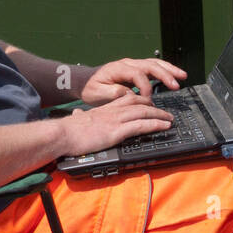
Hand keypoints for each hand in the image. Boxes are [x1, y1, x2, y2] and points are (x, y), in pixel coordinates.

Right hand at [60, 92, 174, 154]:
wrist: (62, 134)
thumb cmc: (68, 130)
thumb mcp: (77, 119)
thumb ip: (80, 116)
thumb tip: (77, 114)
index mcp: (105, 109)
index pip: (128, 99)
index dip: (141, 100)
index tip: (150, 103)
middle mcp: (113, 111)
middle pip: (140, 103)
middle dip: (155, 107)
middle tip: (166, 112)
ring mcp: (116, 120)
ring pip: (144, 112)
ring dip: (160, 115)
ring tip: (170, 119)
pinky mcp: (116, 132)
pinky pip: (140, 125)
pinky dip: (155, 125)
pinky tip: (164, 126)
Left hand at [80, 57, 186, 105]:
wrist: (86, 81)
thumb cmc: (91, 88)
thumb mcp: (97, 93)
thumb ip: (113, 92)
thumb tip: (129, 93)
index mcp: (118, 68)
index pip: (138, 74)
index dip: (145, 87)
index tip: (147, 101)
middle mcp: (128, 63)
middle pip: (150, 65)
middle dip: (165, 75)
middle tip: (176, 85)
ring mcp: (133, 65)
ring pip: (155, 63)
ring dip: (169, 69)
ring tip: (183, 76)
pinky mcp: (137, 69)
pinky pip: (154, 67)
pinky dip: (165, 70)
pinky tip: (174, 76)